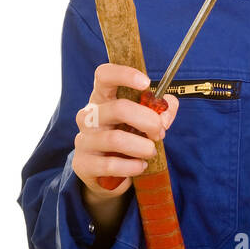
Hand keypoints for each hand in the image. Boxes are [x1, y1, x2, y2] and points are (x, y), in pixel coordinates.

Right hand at [73, 63, 178, 197]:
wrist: (108, 174)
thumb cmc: (129, 138)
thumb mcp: (146, 120)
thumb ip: (162, 110)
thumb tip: (166, 112)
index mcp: (103, 98)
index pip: (104, 75)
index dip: (124, 74)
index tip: (146, 83)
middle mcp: (88, 115)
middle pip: (119, 108)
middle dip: (148, 121)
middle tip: (160, 132)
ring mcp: (83, 139)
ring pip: (116, 138)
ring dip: (142, 147)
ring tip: (150, 152)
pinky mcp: (82, 163)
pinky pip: (110, 164)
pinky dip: (132, 166)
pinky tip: (139, 166)